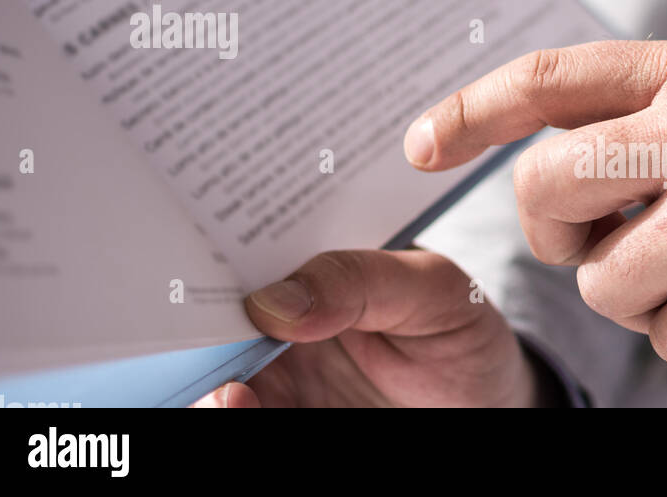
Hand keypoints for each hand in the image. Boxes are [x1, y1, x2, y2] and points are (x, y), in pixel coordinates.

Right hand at [192, 250, 539, 406]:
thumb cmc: (459, 328)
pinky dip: (227, 411)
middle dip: (179, 328)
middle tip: (182, 338)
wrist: (487, 401)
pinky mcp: (285, 414)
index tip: (184, 267)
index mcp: (302, 269)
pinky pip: (243, 414)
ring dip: (200, 384)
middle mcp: (274, 321)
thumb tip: (273, 300)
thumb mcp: (430, 289)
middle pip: (202, 321)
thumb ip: (361, 280)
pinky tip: (235, 405)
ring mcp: (275, 374)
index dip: (199, 254)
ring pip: (211, 378)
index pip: (234, 253)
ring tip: (226, 392)